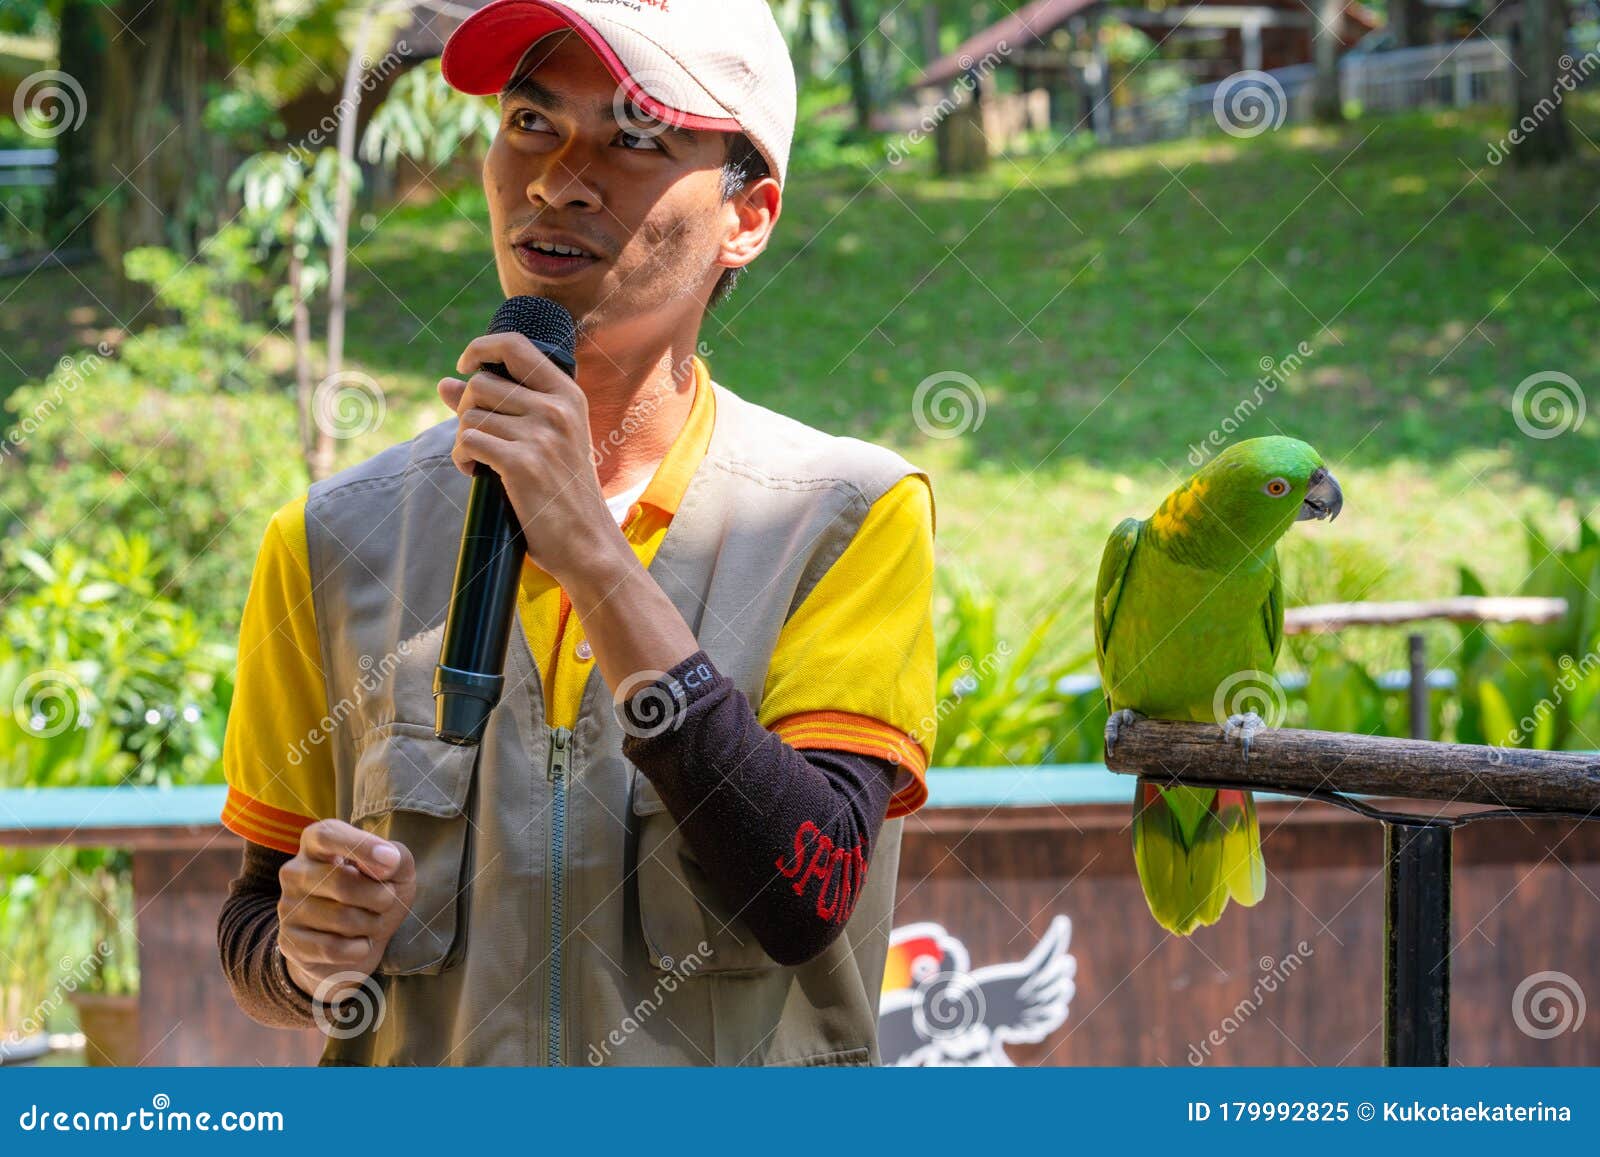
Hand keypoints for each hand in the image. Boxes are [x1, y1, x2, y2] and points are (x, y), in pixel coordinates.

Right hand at [277, 819, 415, 1004]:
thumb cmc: (376, 895)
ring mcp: (287, 907)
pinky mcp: (289, 942)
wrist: (357, 945)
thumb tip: (387, 860)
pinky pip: (332, 948)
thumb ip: (396, 857)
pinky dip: (358, 949)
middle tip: (387, 902)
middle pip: (341, 882)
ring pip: (341, 919)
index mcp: (316, 843)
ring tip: (372, 923)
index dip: (360, 846)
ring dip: (372, 924)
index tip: (390, 862)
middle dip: (380, 897)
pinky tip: (359, 944)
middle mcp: (294, 871)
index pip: (326, 835)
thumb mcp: (397, 870)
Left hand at [438, 333, 620, 587]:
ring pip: (470, 416)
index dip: (481, 347)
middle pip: (482, 384)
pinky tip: (477, 474)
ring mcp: (541, 435)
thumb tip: (446, 383)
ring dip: (463, 441)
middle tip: (478, 440)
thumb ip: (499, 407)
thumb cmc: (562, 491)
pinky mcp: (522, 463)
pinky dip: (463, 459)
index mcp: (568, 396)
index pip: (515, 346)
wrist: (587, 541)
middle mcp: (557, 409)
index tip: (464, 365)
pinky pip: (468, 443)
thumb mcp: (544, 439)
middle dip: (466, 410)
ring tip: (480, 463)